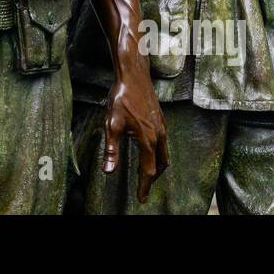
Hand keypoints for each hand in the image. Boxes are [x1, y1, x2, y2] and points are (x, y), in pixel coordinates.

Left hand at [102, 73, 169, 201]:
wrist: (134, 75)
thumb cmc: (122, 97)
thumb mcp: (112, 123)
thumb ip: (111, 149)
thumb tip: (109, 171)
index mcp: (148, 139)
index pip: (148, 169)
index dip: (144, 186)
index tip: (141, 199)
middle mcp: (159, 135)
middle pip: (160, 165)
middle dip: (152, 178)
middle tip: (143, 188)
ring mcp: (162, 127)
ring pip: (165, 155)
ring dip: (157, 167)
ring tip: (147, 174)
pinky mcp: (162, 120)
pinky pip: (164, 144)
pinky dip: (159, 155)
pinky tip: (149, 152)